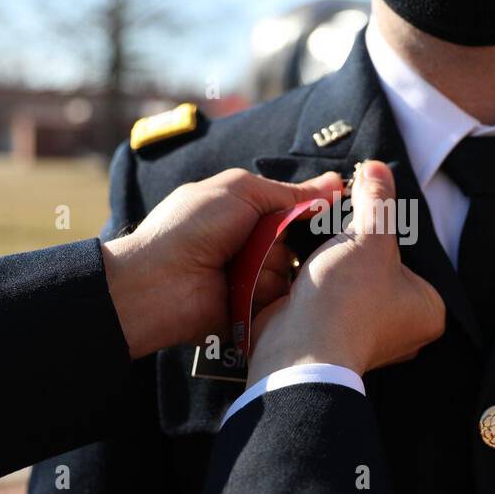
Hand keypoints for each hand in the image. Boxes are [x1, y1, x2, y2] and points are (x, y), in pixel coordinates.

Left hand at [102, 168, 342, 358]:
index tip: (330, 211)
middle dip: (283, 243)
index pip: (299, 214)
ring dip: (269, 270)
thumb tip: (337, 182)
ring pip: (290, 274)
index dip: (313, 213)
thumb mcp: (239, 191)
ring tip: (239, 271)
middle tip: (261, 242)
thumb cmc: (190, 227)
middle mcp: (255, 248)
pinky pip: (279, 303)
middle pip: (299, 246)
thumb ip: (289, 192)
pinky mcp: (252, 312)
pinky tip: (243, 292)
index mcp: (250, 215)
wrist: (157, 280)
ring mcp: (253, 281)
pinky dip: (264, 296)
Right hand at [247, 160, 445, 381]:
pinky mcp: (328, 338)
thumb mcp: (369, 235)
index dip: (382, 232)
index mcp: (426, 309)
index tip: (363, 219)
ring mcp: (363, 337)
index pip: (409, 257)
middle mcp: (401, 329)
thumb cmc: (348, 298)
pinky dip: (314, 281)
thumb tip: (377, 168)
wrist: (297, 349)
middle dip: (354, 248)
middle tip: (340, 229)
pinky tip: (301, 263)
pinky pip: (325, 298)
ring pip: (349, 282)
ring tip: (319, 243)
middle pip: (376, 268)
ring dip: (332, 262)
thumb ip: (377, 199)